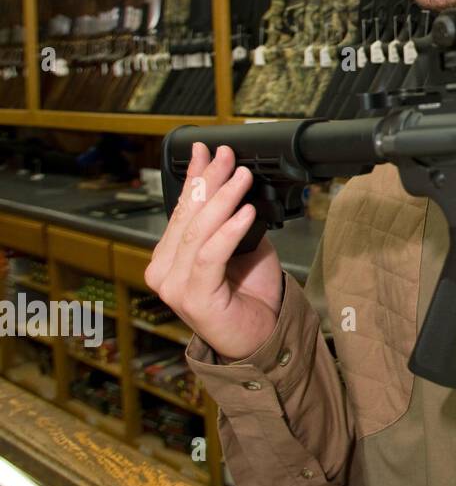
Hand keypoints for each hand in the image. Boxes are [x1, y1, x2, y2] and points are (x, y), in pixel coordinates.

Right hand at [146, 143, 283, 361]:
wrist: (261, 336)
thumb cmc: (249, 293)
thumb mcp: (242, 245)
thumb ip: (230, 220)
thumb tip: (236, 183)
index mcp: (170, 256)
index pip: (181, 208)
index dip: (194, 176)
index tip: (205, 150)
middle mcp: (164, 270)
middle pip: (187, 215)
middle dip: (209, 180)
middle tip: (228, 156)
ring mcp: (175, 286)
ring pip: (197, 232)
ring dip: (222, 199)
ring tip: (242, 177)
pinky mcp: (194, 298)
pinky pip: (210, 256)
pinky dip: (229, 231)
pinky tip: (246, 212)